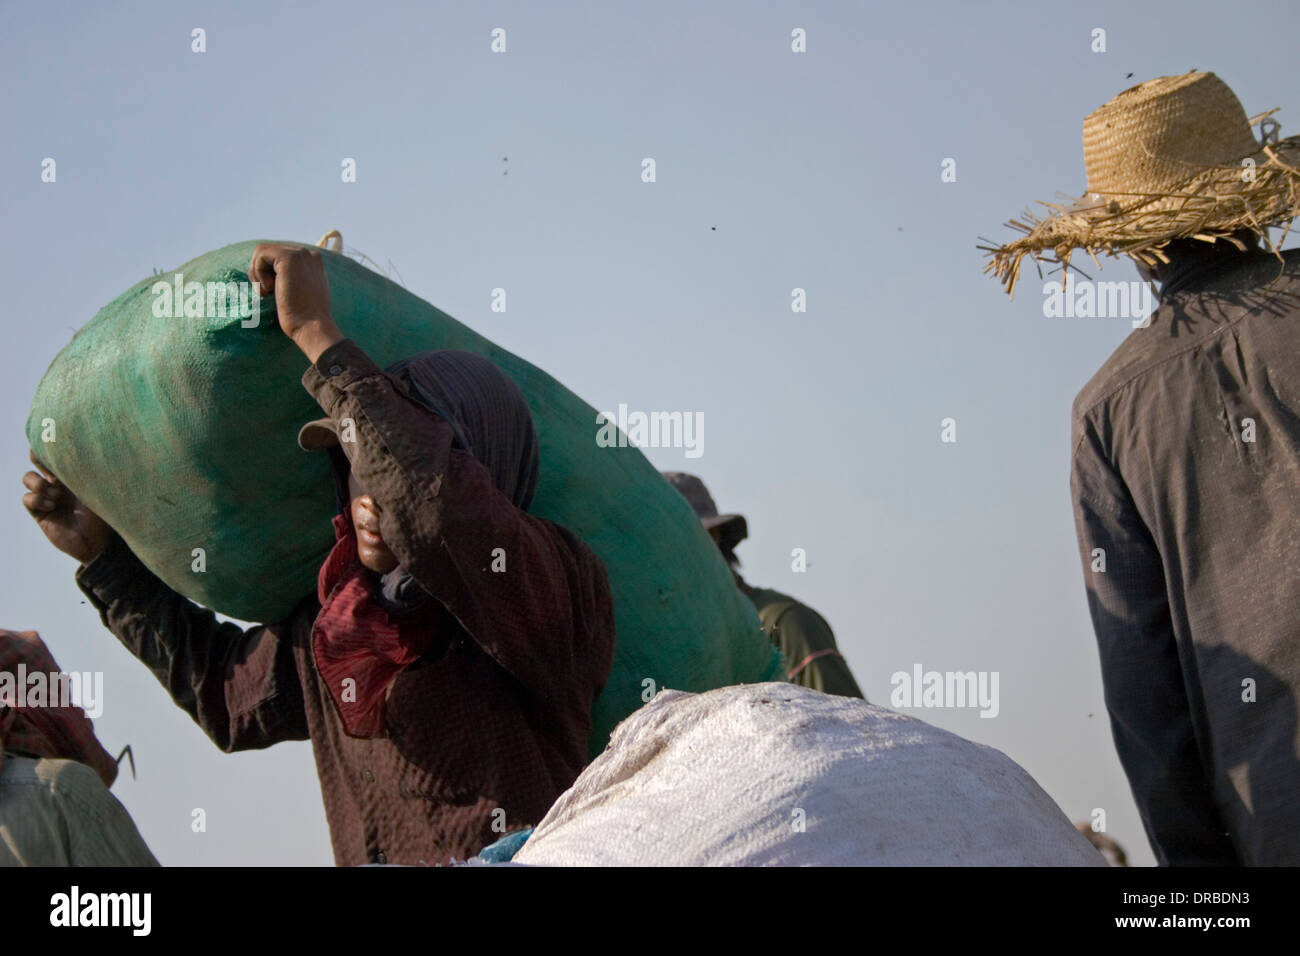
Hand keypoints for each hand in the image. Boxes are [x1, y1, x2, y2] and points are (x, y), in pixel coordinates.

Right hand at [23, 451, 113, 564]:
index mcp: (76, 473)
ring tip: (56, 496)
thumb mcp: (99, 489)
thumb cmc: (106, 514)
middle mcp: (60, 482)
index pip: (58, 453)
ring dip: (39, 484)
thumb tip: (87, 448)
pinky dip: (35, 499)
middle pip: (37, 458)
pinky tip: (51, 506)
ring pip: (28, 477)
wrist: (99, 542)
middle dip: (38, 457)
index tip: (56, 447)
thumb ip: (90, 471)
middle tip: (50, 466)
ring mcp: (49, 496)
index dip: (51, 447)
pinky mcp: (40, 513)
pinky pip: (26, 498)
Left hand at [248, 243, 343, 362]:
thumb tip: (273, 275)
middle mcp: (308, 254)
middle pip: (269, 252)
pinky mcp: (289, 258)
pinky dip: (258, 272)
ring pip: (262, 251)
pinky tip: (269, 289)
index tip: (274, 293)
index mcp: (313, 262)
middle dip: (261, 272)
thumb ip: (295, 279)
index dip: (269, 273)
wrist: (313, 326)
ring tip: (266, 292)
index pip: (279, 257)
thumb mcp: (303, 292)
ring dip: (257, 272)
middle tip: (266, 294)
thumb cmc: (306, 317)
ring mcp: (300, 254)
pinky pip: (260, 255)